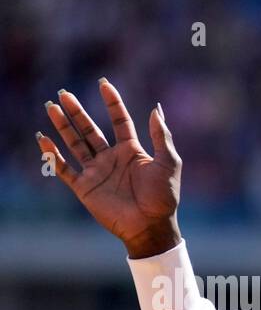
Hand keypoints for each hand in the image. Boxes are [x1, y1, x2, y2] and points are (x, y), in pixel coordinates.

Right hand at [36, 78, 182, 257]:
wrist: (151, 226)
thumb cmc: (163, 197)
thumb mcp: (168, 163)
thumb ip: (161, 136)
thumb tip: (156, 108)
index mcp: (132, 151)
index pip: (119, 120)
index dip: (112, 102)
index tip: (104, 83)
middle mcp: (111, 158)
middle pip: (90, 129)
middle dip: (77, 111)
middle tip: (63, 93)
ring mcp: (97, 171)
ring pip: (75, 143)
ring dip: (63, 126)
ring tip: (51, 106)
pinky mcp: (85, 187)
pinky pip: (64, 168)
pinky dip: (52, 154)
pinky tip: (43, 138)